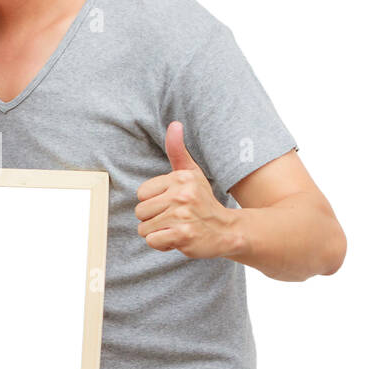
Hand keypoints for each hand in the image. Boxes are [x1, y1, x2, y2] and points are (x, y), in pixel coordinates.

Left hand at [135, 121, 238, 258]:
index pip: (141, 193)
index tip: (171, 204)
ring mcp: (182, 215)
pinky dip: (162, 244)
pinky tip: (178, 238)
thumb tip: (174, 124)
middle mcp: (181, 195)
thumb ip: (177, 150)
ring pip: (144, 228)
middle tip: (174, 218)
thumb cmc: (203, 201)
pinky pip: (152, 241)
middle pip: (140, 211)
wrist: (227, 230)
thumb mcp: (191, 172)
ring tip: (176, 227)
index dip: (153, 202)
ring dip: (157, 232)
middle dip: (153, 219)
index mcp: (180, 178)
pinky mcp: (183, 235)